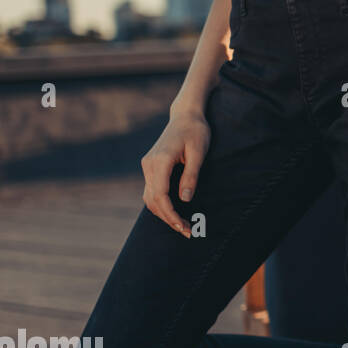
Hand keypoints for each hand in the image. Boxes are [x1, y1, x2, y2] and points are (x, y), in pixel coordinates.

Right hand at [141, 109, 209, 236]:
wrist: (186, 115)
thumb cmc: (196, 131)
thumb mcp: (199, 153)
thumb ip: (191, 175)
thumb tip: (185, 199)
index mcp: (160, 160)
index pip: (160, 194)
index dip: (170, 213)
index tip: (183, 226)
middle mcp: (149, 164)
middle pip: (153, 199)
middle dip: (169, 218)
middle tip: (188, 231)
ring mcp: (148, 165)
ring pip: (149, 197)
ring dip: (163, 213)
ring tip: (182, 225)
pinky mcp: (151, 167)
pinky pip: (152, 190)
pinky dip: (161, 204)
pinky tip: (174, 212)